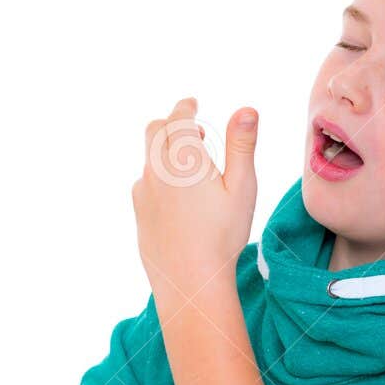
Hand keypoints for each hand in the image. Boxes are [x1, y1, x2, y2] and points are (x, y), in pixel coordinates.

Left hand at [132, 96, 259, 297]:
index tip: (192, 103)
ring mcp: (143, 192)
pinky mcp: (138, 213)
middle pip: (155, 131)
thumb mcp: (241, 187)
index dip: (185, 107)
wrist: (190, 280)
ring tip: (190, 166)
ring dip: (166, 151)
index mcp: (183, 158)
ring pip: (149, 158)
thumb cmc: (222, 235)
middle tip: (192, 128)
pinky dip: (158, 176)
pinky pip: (144, 183)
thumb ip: (242, 145)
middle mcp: (156, 170)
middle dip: (172, 123)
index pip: (178, 118)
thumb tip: (246, 110)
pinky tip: (176, 196)